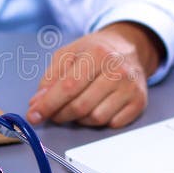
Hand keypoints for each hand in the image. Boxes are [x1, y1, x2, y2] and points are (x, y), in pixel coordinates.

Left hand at [26, 22, 163, 128]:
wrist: (129, 48)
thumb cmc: (94, 52)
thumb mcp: (68, 54)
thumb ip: (50, 78)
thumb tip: (37, 103)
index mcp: (97, 54)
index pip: (68, 86)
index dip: (48, 104)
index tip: (34, 116)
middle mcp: (117, 71)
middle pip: (81, 106)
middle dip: (60, 114)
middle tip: (53, 113)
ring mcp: (130, 88)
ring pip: (96, 118)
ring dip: (79, 119)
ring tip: (77, 106)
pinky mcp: (139, 102)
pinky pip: (112, 124)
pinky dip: (99, 122)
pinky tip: (96, 108)